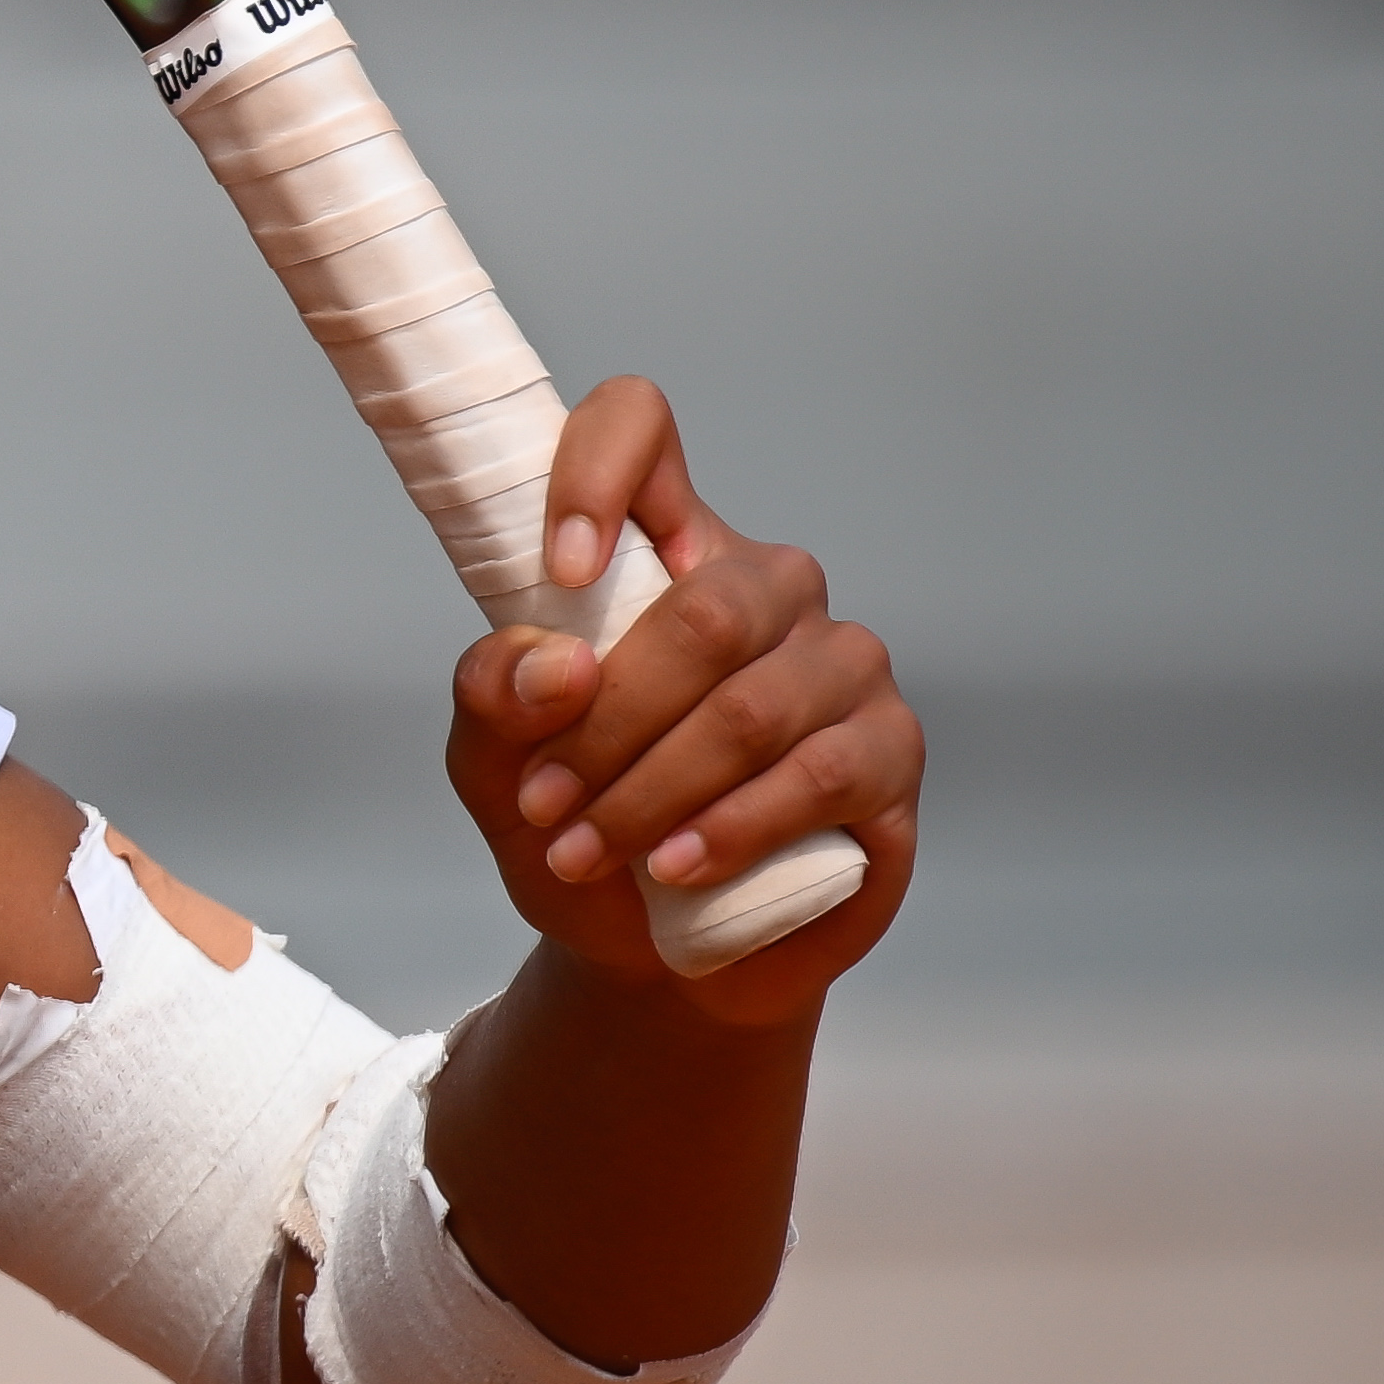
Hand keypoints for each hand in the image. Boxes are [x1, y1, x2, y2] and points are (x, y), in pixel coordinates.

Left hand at [443, 378, 923, 1020]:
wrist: (652, 954)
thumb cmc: (578, 828)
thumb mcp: (496, 767)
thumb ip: (494, 699)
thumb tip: (553, 665)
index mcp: (664, 550)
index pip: (642, 430)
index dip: (595, 471)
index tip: (557, 568)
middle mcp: (766, 590)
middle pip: (700, 609)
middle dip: (607, 720)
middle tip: (544, 803)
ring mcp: (841, 666)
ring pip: (750, 705)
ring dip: (652, 789)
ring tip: (587, 851)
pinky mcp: (889, 752)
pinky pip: (818, 775)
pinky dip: (732, 826)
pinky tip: (676, 866)